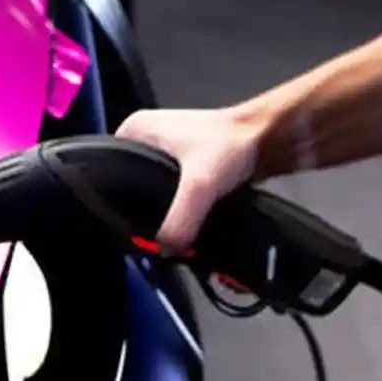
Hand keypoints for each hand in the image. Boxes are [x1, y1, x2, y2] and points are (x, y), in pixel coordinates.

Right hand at [115, 107, 264, 251]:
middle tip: (147, 234)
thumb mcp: (199, 184)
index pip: (108, 171)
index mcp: (134, 129)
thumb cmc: (233, 143)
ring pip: (152, 192)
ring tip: (165, 231)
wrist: (274, 138)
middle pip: (131, 186)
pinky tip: (181, 223)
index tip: (125, 225)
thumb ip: (179, 220)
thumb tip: (166, 251)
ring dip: (162, 212)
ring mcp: (167, 151)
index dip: (116, 201)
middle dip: (141, 210)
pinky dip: (177, 209)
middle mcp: (146, 137)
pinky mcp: (188, 165)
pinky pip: (172, 194)